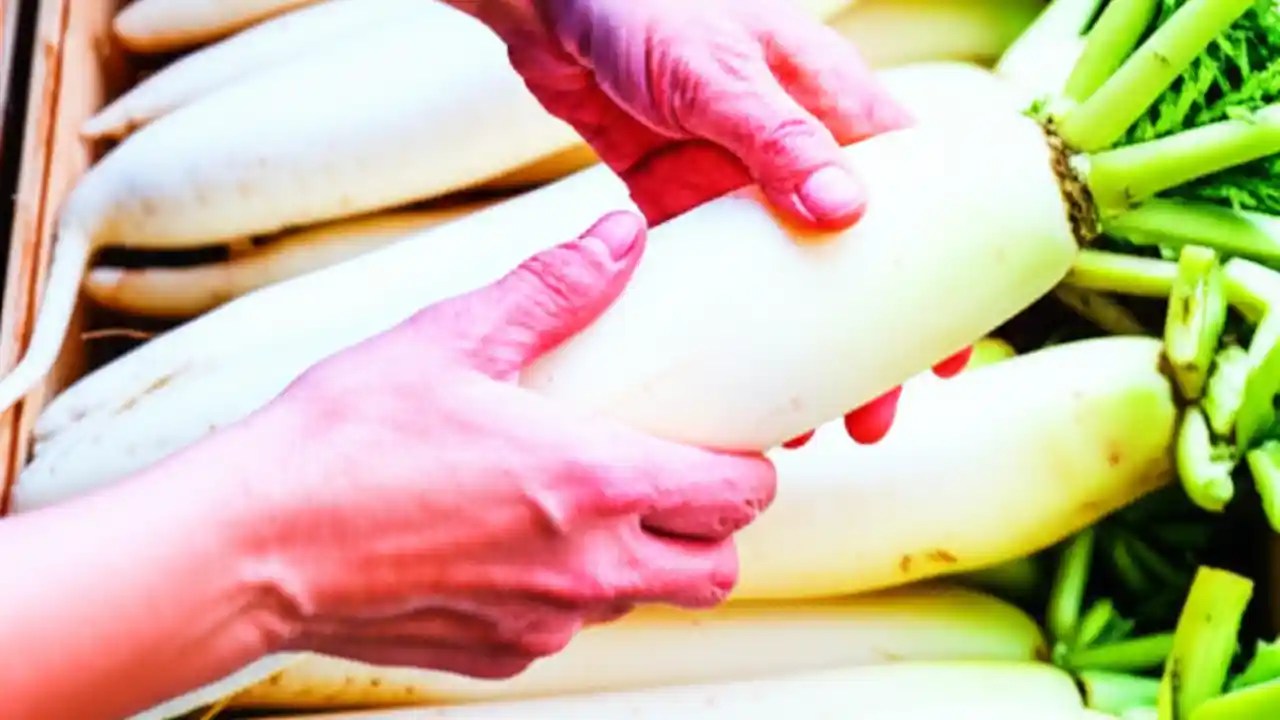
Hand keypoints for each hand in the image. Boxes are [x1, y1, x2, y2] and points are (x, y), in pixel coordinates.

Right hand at [230, 211, 776, 678]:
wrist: (255, 543)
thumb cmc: (345, 442)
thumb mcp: (455, 337)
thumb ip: (555, 289)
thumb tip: (619, 240)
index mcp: (595, 483)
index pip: (738, 498)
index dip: (752, 471)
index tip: (731, 447)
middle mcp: (586, 568)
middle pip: (716, 571)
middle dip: (714, 530)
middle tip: (676, 482)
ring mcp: (543, 621)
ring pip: (643, 603)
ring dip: (641, 560)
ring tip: (588, 506)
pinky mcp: (497, 653)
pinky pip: (566, 631)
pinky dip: (565, 594)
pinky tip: (515, 545)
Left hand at [467, 0, 967, 445]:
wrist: (554, 8)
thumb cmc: (648, 10)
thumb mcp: (721, 72)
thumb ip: (778, 137)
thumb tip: (843, 212)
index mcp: (833, 107)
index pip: (914, 203)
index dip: (935, 281)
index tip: (947, 352)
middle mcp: (795, 154)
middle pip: (852, 264)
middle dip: (866, 345)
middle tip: (871, 417)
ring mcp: (737, 186)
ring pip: (784, 285)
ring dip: (795, 351)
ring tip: (803, 424)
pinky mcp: (681, 205)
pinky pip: (712, 281)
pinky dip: (723, 332)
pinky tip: (727, 384)